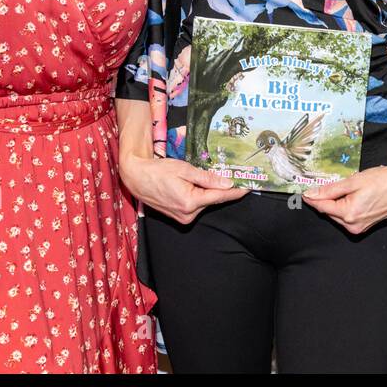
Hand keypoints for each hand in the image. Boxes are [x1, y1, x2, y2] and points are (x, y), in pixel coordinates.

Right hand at [121, 153, 245, 224]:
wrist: (137, 178)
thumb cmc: (158, 170)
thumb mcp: (184, 169)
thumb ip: (207, 178)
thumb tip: (227, 184)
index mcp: (190, 202)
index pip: (220, 196)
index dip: (236, 192)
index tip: (250, 186)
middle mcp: (188, 214)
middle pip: (213, 199)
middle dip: (222, 188)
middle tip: (232, 175)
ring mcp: (183, 218)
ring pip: (205, 202)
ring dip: (208, 191)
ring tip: (203, 177)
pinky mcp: (179, 217)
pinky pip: (196, 205)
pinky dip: (200, 196)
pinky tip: (195, 185)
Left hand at [301, 161, 386, 234]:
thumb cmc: (383, 180)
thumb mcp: (354, 181)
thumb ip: (330, 189)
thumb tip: (311, 194)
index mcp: (349, 213)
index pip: (322, 207)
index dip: (312, 198)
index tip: (303, 191)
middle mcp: (353, 225)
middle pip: (328, 212)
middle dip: (324, 200)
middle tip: (322, 185)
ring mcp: (359, 227)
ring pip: (337, 215)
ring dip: (334, 203)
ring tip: (343, 189)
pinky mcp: (364, 226)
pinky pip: (346, 218)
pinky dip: (343, 207)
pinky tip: (349, 196)